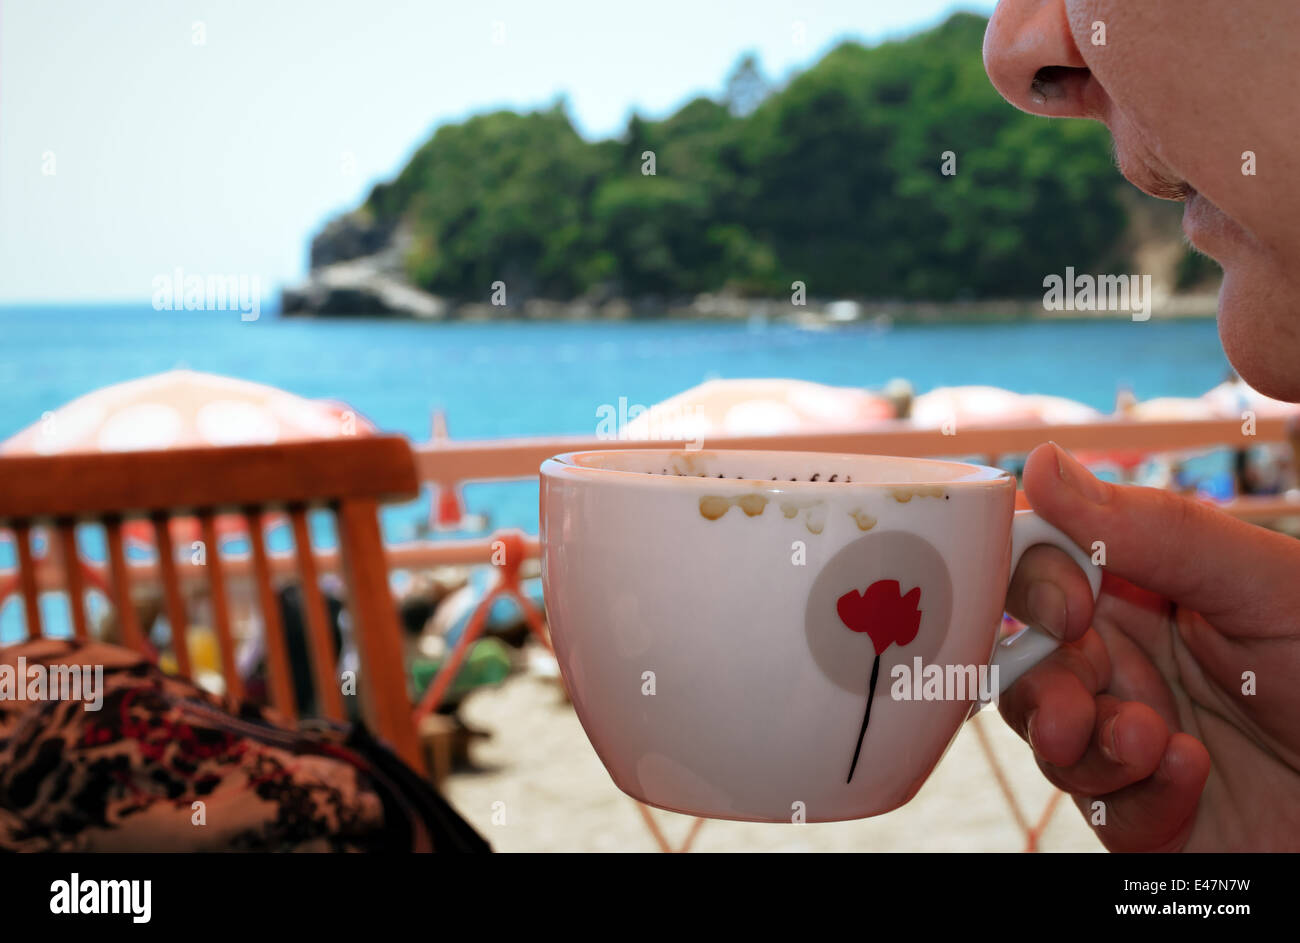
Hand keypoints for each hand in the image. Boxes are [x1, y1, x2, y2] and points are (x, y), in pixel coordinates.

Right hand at [1003, 442, 1299, 850]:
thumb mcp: (1260, 586)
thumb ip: (1150, 527)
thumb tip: (1042, 464)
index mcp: (1145, 587)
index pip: (1041, 565)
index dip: (1032, 584)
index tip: (1070, 609)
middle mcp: (1127, 656)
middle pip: (1021, 654)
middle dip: (1043, 681)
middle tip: (1082, 704)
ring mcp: (1127, 734)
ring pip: (1041, 731)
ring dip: (1084, 743)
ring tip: (1152, 742)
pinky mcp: (1141, 811)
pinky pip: (1095, 802)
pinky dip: (1137, 793)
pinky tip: (1192, 776)